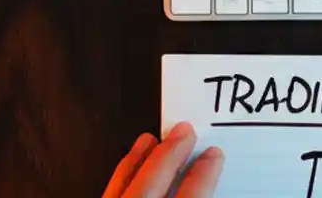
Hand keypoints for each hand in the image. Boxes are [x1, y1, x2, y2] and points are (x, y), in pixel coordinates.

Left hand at [102, 122, 224, 197]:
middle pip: (153, 181)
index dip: (204, 174)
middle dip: (170, 154)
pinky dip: (120, 175)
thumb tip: (212, 188)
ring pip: (123, 182)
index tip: (214, 156)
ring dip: (137, 160)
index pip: (191, 196)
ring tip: (148, 138)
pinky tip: (124, 169)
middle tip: (185, 131)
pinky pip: (108, 192)